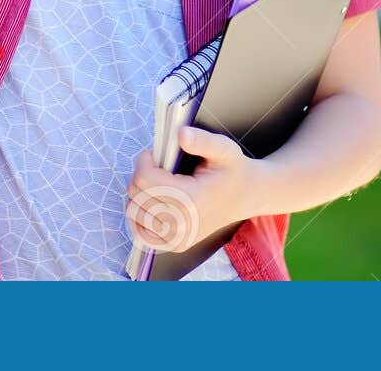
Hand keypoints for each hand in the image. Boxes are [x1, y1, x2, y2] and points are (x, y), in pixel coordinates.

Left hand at [124, 125, 265, 252]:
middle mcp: (182, 225)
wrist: (247, 196)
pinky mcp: (175, 245)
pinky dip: (140, 216)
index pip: (144, 179)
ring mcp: (177, 239)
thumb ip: (202, 140)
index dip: (145, 160)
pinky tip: (152, 202)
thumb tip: (181, 135)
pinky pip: (140, 234)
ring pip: (133, 211)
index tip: (156, 154)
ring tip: (158, 182)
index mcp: (191, 201)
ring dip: (139, 193)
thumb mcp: (224, 149)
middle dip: (141, 173)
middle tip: (159, 166)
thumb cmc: (233, 170)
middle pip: (136, 193)